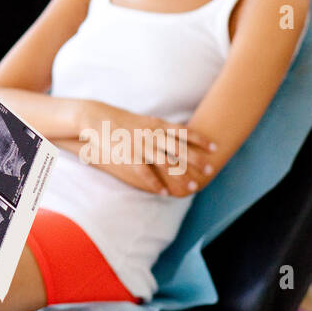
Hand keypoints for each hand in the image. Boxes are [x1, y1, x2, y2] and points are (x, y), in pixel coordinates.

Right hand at [63, 100, 221, 197]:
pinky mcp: (128, 156)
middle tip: (210, 169)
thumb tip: (175, 133)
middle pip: (180, 148)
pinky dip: (156, 184)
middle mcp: (151, 135)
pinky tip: (164, 193)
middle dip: (197, 160)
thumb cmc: (120, 119)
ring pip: (166, 163)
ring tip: (194, 186)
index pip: (183, 132)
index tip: (215, 147)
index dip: (200, 139)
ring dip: (182, 176)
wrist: (96, 117)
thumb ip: (159, 127)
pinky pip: (146, 173)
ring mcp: (141, 146)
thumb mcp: (142, 120)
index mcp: (156, 124)